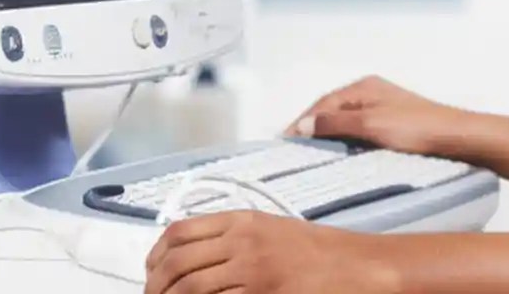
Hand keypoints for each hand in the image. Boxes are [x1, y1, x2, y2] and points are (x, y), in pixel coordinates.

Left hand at [144, 211, 398, 293]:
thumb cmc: (321, 252)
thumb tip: (195, 253)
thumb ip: (235, 236)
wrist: (358, 265)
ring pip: (192, 289)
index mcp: (244, 221)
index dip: (155, 256)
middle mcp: (244, 242)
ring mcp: (254, 271)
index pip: (180, 232)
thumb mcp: (273, 230)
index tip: (150, 273)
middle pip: (178, 263)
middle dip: (157, 287)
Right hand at [284, 76, 471, 155]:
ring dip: (328, 133)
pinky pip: (359, 127)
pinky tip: (342, 151)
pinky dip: (345, 138)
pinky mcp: (393, 121)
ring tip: (311, 152)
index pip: (322, 103)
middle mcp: (372, 92)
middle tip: (293, 148)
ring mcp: (383, 105)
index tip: (284, 140)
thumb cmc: (417, 129)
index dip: (301, 121)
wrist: (457, 137)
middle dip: (312, 126)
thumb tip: (303, 124)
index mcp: (364, 86)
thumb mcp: (370, 125)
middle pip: (332, 109)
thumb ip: (335, 122)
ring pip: (345, 119)